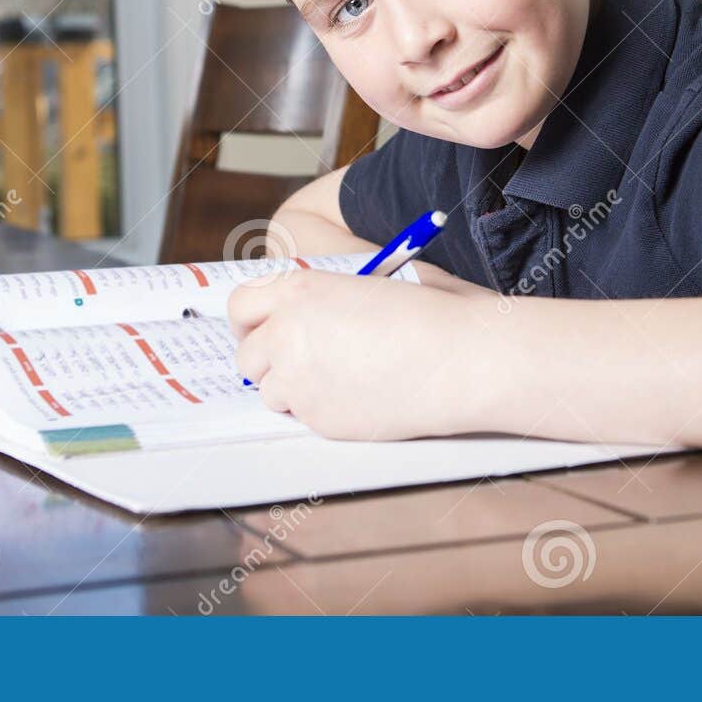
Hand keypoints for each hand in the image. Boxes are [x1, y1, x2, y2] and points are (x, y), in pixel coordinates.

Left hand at [228, 269, 488, 439]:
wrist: (460, 358)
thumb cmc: (429, 313)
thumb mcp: (367, 283)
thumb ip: (322, 298)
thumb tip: (297, 314)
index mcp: (299, 290)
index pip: (241, 305)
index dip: (250, 321)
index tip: (260, 330)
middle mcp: (287, 334)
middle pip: (247, 356)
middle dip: (267, 360)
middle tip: (296, 363)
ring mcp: (299, 381)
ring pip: (270, 392)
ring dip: (294, 389)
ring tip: (339, 379)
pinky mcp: (318, 419)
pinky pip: (303, 417)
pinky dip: (322, 410)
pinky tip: (359, 396)